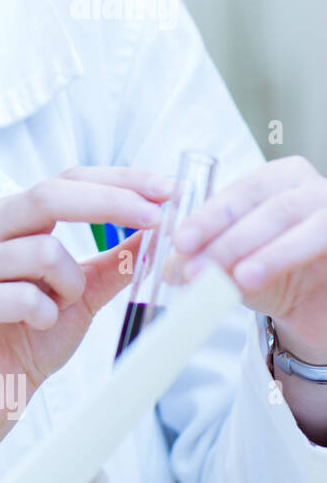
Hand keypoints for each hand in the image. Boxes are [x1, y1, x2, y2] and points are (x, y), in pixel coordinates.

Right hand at [0, 167, 170, 411]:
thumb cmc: (32, 336)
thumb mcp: (84, 294)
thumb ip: (113, 262)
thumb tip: (156, 230)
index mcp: (9, 221)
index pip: (64, 181)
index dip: (117, 181)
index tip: (166, 189)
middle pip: (47, 195)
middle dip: (109, 203)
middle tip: (156, 219)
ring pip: (43, 251)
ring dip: (72, 284)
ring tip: (62, 307)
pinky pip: (23, 297)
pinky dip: (46, 315)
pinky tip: (38, 326)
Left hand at [174, 155, 326, 354]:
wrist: (317, 303)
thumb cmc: (274, 273)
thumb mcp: (230, 264)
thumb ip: (200, 258)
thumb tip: (170, 266)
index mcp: (276, 179)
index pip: (239, 192)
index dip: (207, 216)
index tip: (179, 242)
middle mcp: (308, 187)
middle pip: (264, 205)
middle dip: (225, 239)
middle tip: (194, 269)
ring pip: (291, 217)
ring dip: (255, 249)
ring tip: (231, 278)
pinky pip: (318, 238)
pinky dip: (281, 257)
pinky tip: (254, 278)